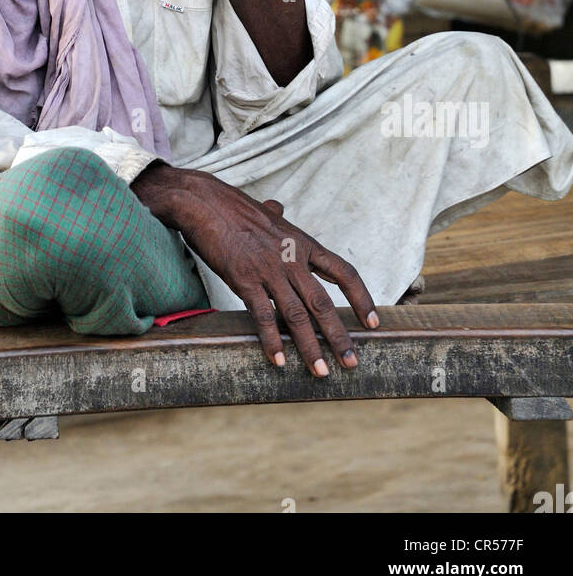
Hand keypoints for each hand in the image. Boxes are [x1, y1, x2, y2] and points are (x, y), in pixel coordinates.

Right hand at [133, 164, 378, 374]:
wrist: (203, 202)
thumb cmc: (232, 207)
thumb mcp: (264, 212)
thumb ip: (276, 214)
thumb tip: (278, 206)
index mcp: (303, 242)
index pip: (343, 272)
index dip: (361, 298)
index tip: (373, 322)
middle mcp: (292, 258)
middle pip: (323, 303)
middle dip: (339, 336)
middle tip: (352, 363)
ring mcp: (269, 270)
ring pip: (296, 315)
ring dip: (310, 347)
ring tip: (321, 373)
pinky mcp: (244, 280)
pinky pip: (262, 316)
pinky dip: (272, 341)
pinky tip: (279, 361)